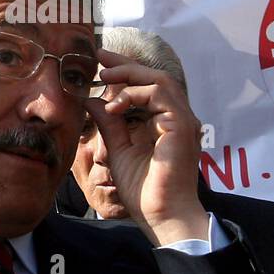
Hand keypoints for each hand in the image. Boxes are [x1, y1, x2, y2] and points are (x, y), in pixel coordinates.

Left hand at [85, 49, 209, 245]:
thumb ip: (109, 124)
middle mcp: (177, 118)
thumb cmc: (143, 191)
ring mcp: (182, 121)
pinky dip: (135, 94)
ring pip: (160, 80)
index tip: (100, 63)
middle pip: (155, 77)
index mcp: (165, 123)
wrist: (161, 215)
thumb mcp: (118, 150)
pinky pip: (160, 95)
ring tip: (105, 76)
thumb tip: (91, 102)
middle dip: (126, 64)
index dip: (125, 71)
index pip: (147, 86)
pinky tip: (114, 106)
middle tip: (100, 58)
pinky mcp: (181, 125)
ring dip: (130, 75)